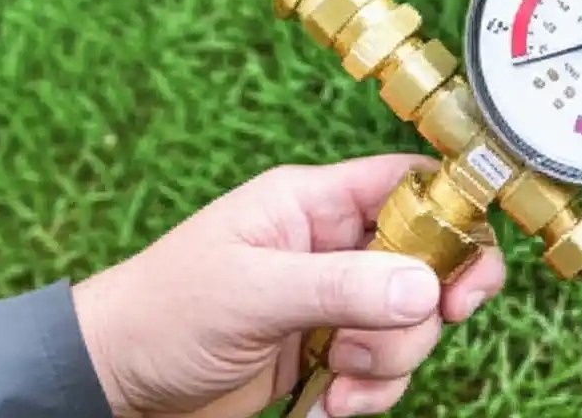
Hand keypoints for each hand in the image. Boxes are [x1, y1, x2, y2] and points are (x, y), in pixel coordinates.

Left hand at [72, 154, 505, 417]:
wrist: (114, 386)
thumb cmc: (161, 313)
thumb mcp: (251, 292)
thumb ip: (342, 286)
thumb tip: (426, 288)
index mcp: (314, 204)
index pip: (410, 186)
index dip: (453, 217)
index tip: (467, 270)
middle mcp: (333, 247)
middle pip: (427, 263)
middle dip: (419, 312)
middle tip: (397, 335)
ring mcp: (334, 302)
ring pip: (411, 323)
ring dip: (388, 362)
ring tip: (336, 379)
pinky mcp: (328, 351)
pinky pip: (384, 368)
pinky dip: (369, 393)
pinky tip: (326, 403)